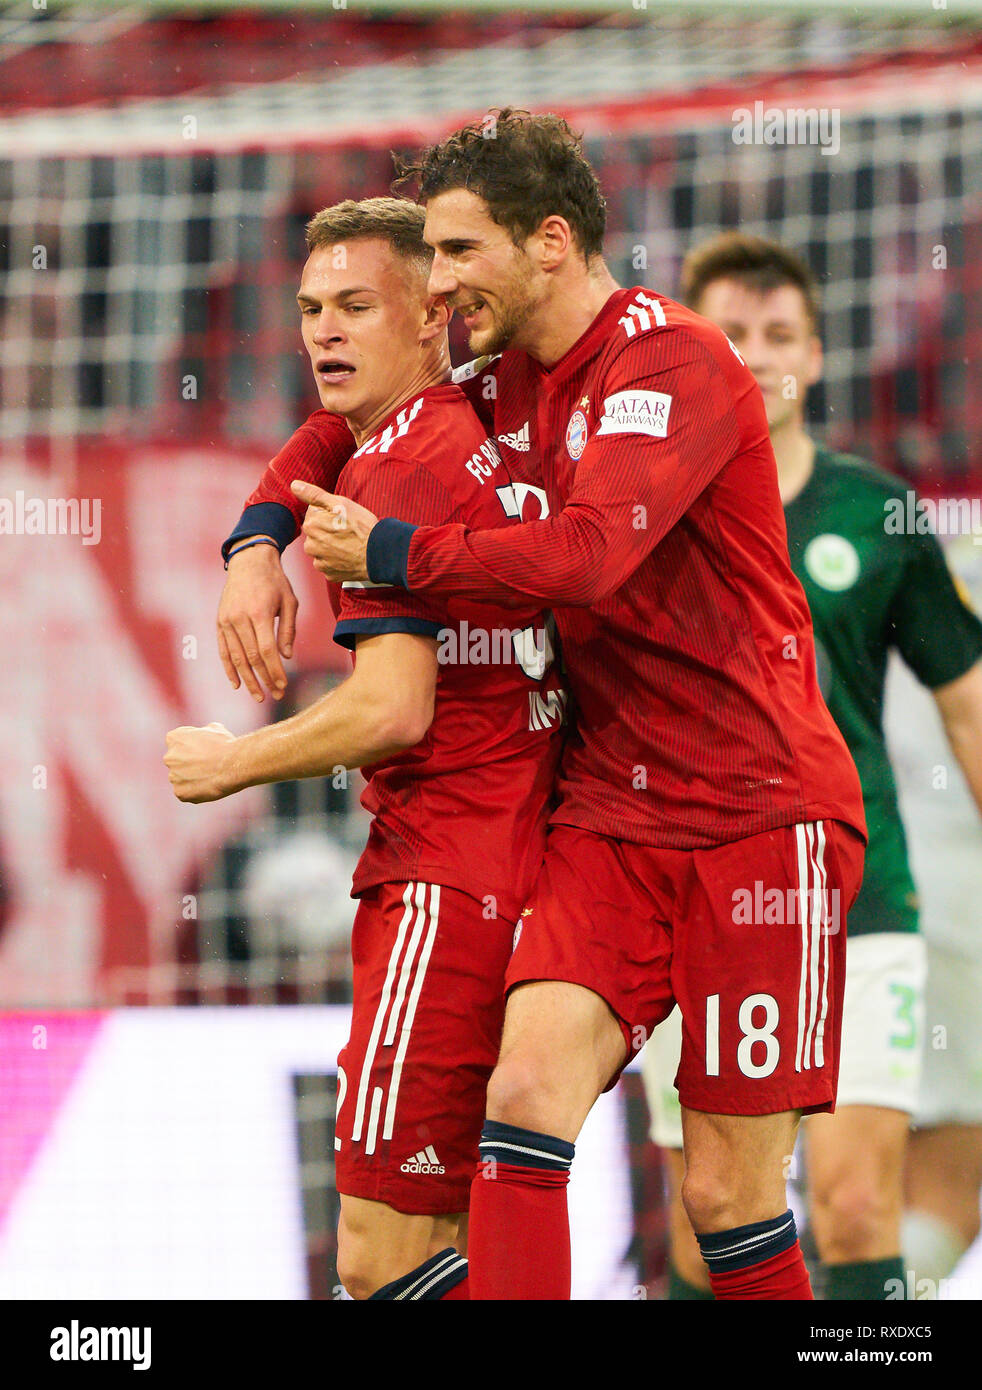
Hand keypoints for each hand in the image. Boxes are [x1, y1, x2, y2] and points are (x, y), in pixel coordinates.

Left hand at [164, 722, 236, 802]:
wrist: (232, 765)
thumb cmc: (225, 745)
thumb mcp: (215, 729)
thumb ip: (203, 732)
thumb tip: (206, 733)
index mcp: (174, 738)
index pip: (177, 742)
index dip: (191, 747)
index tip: (204, 750)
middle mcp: (169, 757)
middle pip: (176, 762)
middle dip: (188, 764)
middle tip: (208, 766)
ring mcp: (173, 777)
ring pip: (180, 779)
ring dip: (191, 778)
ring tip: (211, 777)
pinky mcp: (180, 793)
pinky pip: (186, 793)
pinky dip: (195, 791)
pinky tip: (209, 786)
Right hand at [217, 541, 297, 701]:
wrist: (249, 561)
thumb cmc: (274, 581)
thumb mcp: (290, 601)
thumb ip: (288, 629)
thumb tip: (285, 657)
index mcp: (259, 613)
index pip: (266, 650)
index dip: (274, 671)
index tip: (283, 685)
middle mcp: (239, 618)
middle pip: (251, 657)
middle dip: (264, 679)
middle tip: (276, 695)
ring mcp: (226, 621)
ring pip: (236, 657)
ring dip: (248, 679)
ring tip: (259, 696)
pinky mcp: (220, 622)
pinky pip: (223, 650)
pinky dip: (229, 668)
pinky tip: (237, 684)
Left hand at [291, 480, 376, 582]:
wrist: (380, 554)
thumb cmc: (362, 527)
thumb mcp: (340, 504)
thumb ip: (314, 494)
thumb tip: (294, 485)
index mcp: (311, 526)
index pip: (312, 515)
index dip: (328, 513)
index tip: (342, 517)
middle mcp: (311, 546)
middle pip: (315, 533)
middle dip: (327, 530)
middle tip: (346, 530)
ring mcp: (320, 562)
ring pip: (321, 550)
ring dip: (330, 546)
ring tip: (348, 544)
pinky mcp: (329, 574)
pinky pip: (328, 564)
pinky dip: (336, 560)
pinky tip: (348, 555)